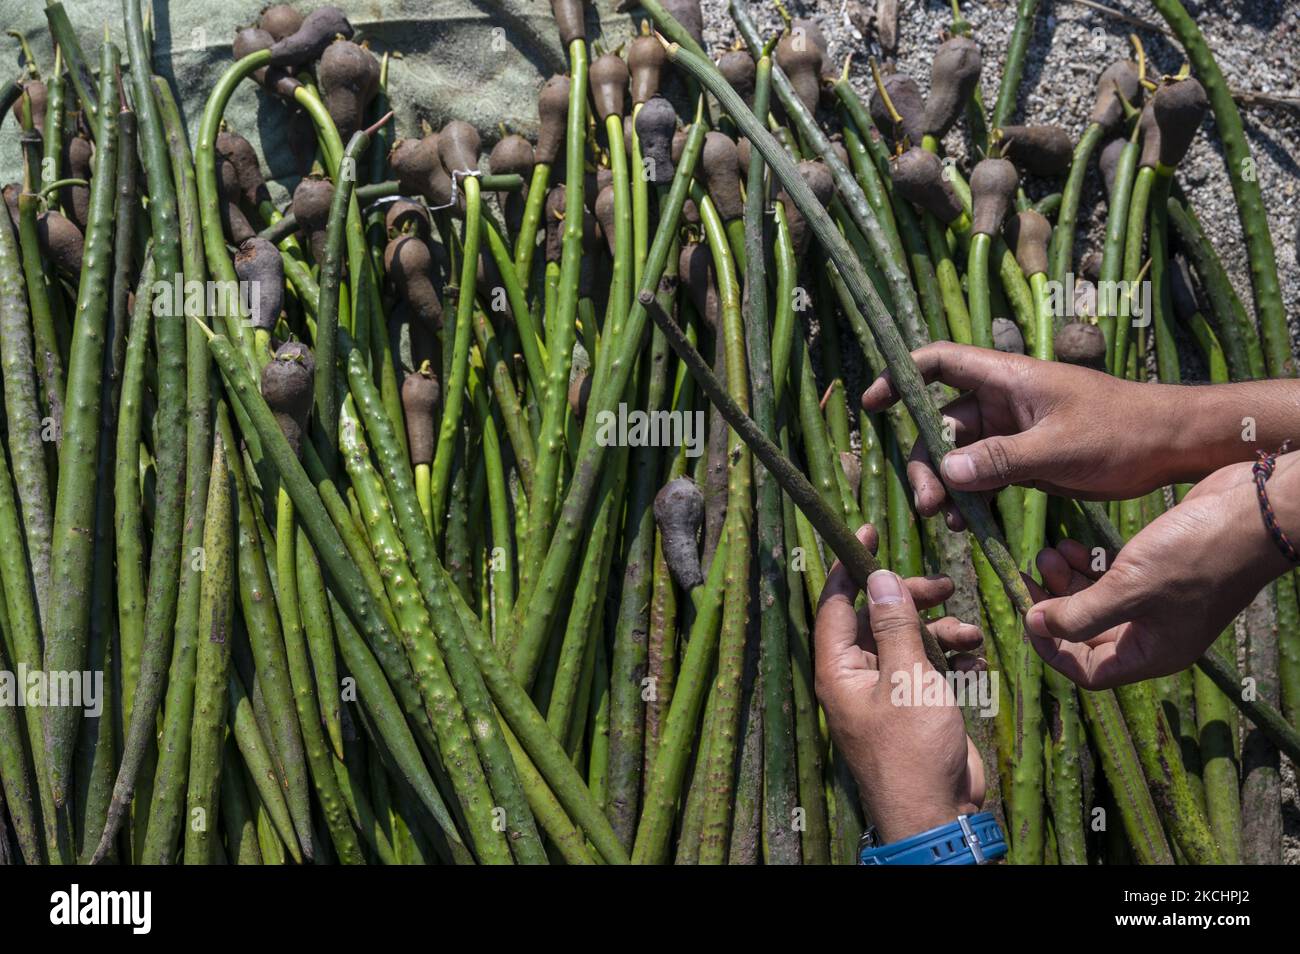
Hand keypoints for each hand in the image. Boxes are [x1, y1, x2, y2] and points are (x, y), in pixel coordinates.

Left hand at [815, 524, 985, 842]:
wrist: (939, 816)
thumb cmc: (914, 753)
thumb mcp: (908, 679)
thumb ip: (896, 626)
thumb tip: (880, 578)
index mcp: (839, 670)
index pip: (834, 604)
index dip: (850, 567)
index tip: (868, 532)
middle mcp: (857, 678)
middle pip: (877, 618)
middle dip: (911, 600)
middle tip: (943, 587)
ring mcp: (887, 694)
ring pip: (908, 641)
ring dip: (941, 632)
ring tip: (971, 635)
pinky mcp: (915, 708)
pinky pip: (929, 669)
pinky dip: (951, 660)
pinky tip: (975, 663)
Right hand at [861, 342, 1251, 529]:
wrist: (1172, 445)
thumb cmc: (1122, 431)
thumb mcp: (1058, 447)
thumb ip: (1001, 460)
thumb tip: (945, 471)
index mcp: (1008, 380)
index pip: (941, 363)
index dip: (902, 376)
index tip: (873, 404)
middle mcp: (1004, 402)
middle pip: (942, 423)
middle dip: (928, 462)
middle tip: (928, 504)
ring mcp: (1014, 431)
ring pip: (961, 455)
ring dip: (947, 486)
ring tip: (947, 521)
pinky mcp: (1027, 459)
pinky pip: (985, 475)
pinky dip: (972, 497)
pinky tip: (967, 524)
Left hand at [1025, 456, 1299, 688]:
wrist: (1255, 512)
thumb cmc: (1196, 555)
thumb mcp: (1129, 589)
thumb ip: (1079, 614)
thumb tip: (1035, 624)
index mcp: (1152, 653)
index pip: (1088, 671)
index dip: (1051, 649)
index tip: (1026, 614)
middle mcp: (1156, 634)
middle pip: (1088, 636)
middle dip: (1054, 608)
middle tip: (1028, 576)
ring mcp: (1160, 603)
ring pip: (1098, 604)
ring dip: (1067, 583)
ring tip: (1048, 552)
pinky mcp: (1161, 572)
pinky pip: (1113, 580)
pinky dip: (1088, 567)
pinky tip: (1071, 545)